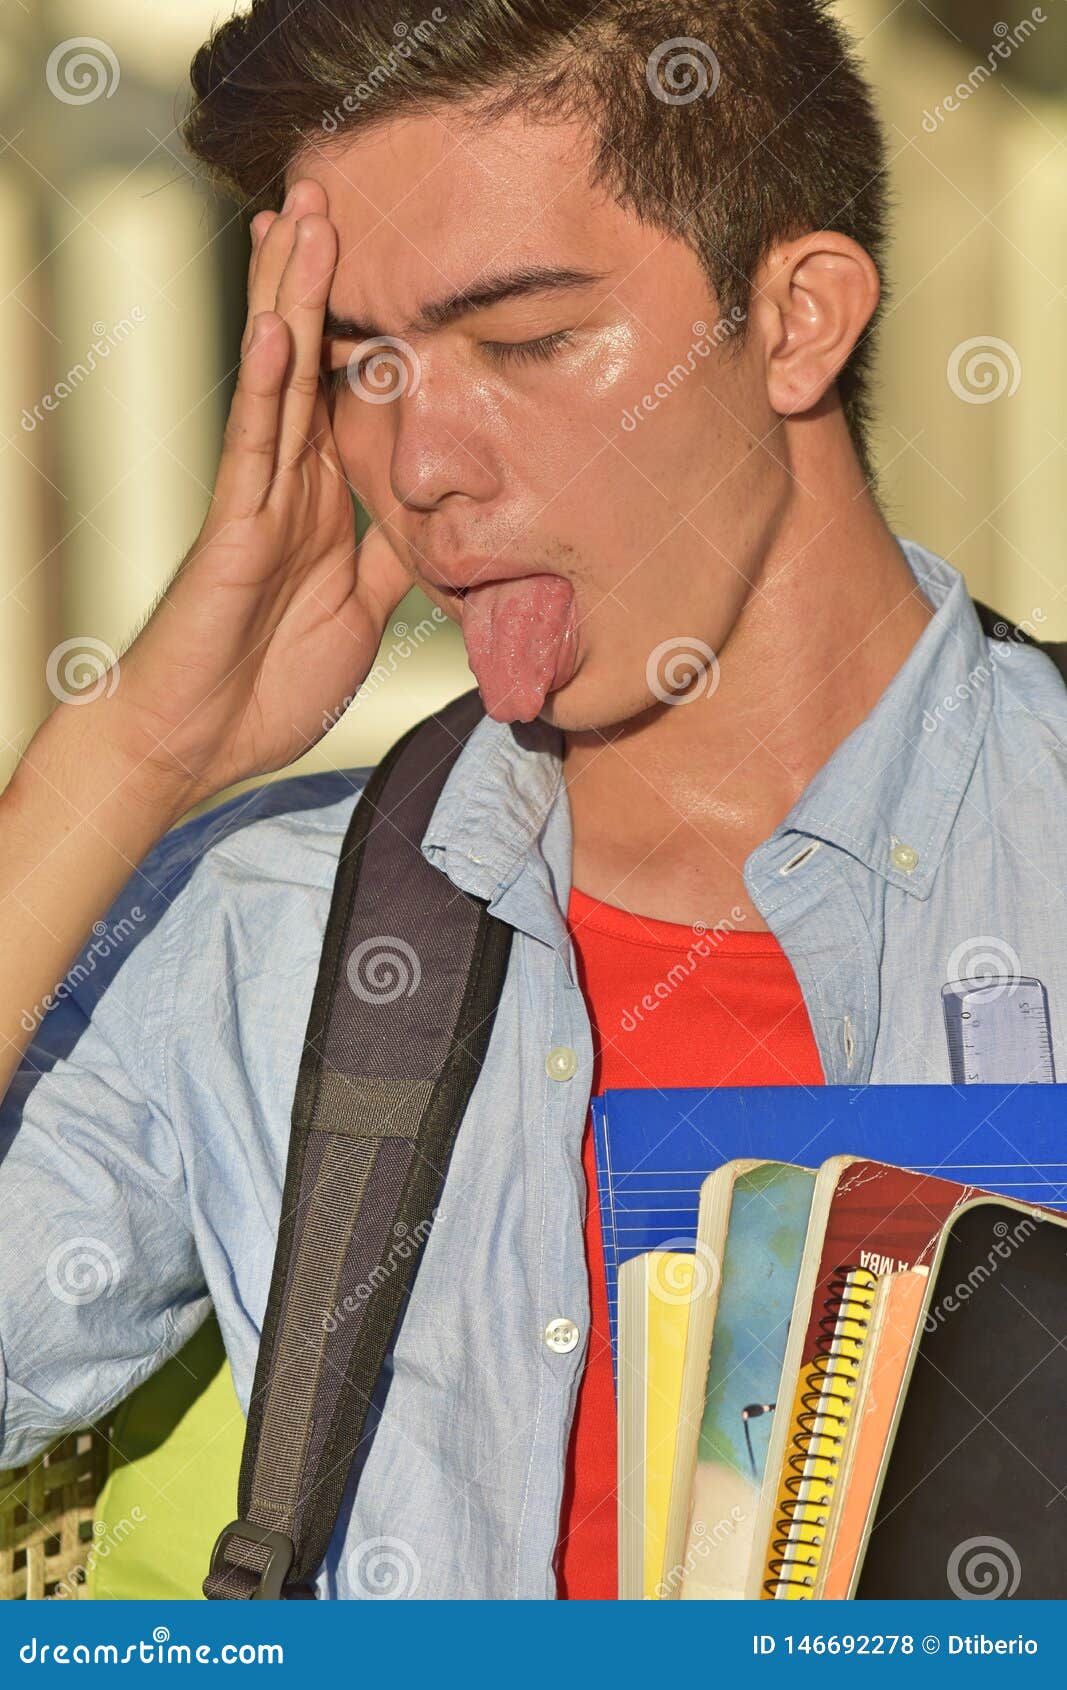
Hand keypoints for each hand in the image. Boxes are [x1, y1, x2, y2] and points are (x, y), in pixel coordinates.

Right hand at [103, 176, 410, 810]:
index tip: (387, 260)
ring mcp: (259, 497)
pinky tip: (281, 326)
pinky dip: (269, 387)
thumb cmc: (269, 681)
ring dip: (292, 299)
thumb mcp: (360, 615)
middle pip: (310, 362)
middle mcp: (291, 484)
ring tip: (303, 217)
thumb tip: (440, 528)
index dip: (364, 329)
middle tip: (331, 192)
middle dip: (320, 279)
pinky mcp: (235, 526)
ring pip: (280, 381)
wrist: (199, 740)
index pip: (347, 397)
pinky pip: (254, 446)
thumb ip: (394, 563)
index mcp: (324, 504)